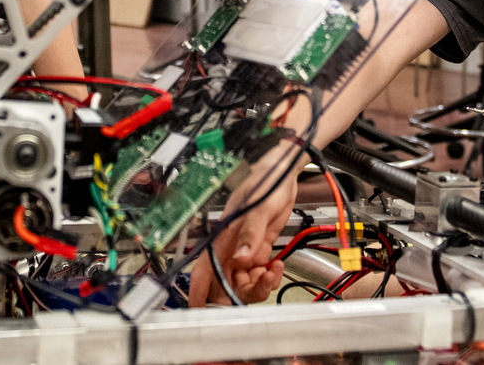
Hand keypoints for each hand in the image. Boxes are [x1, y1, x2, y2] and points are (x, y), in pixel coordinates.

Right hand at [188, 151, 297, 305]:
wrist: (285, 173)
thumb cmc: (266, 183)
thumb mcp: (260, 207)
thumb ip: (251, 234)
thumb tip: (241, 259)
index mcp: (222, 237)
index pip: (204, 269)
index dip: (198, 291)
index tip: (199, 310)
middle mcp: (230, 247)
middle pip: (225, 283)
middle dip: (238, 294)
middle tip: (257, 288)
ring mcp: (244, 250)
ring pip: (243, 282)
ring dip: (257, 286)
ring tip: (272, 272)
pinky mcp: (258, 250)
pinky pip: (258, 274)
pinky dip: (268, 277)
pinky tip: (277, 266)